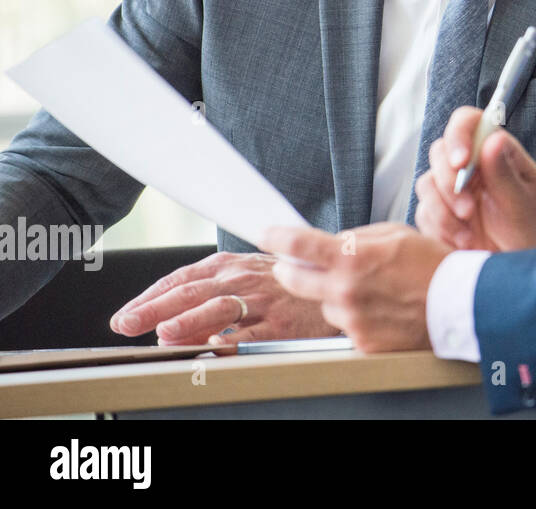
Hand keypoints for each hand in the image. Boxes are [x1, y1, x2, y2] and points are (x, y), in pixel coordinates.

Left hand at [109, 251, 341, 345]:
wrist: (334, 283)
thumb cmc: (283, 284)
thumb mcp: (244, 277)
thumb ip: (206, 296)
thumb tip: (165, 325)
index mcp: (229, 265)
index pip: (180, 278)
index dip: (149, 297)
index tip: (124, 315)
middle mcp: (242, 279)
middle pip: (192, 290)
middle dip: (155, 307)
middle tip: (126, 323)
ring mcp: (262, 301)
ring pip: (220, 307)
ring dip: (189, 320)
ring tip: (163, 332)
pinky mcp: (280, 324)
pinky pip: (250, 334)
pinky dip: (228, 341)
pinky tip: (208, 348)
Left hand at [262, 223, 446, 352]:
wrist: (459, 303)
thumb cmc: (432, 265)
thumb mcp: (395, 233)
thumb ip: (357, 237)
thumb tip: (332, 242)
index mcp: (352, 257)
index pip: (297, 244)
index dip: (275, 237)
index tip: (267, 234)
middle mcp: (345, 290)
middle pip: (293, 279)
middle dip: (290, 269)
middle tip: (295, 264)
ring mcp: (351, 319)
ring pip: (324, 304)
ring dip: (333, 295)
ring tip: (368, 290)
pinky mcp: (361, 342)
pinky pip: (345, 326)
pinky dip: (356, 316)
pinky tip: (380, 308)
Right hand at [414, 106, 535, 251]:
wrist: (524, 264)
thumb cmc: (533, 228)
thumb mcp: (524, 204)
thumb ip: (505, 174)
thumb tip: (493, 138)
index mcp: (495, 151)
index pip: (468, 122)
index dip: (458, 135)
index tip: (461, 162)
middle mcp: (471, 164)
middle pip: (440, 152)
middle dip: (448, 182)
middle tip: (468, 210)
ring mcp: (452, 188)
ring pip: (427, 184)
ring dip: (443, 210)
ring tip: (469, 235)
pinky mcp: (439, 212)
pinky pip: (423, 212)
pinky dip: (440, 229)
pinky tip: (463, 242)